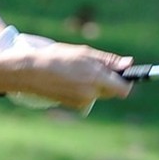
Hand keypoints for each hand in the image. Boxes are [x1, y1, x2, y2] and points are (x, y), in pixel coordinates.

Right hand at [0, 26, 132, 113]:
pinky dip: (83, 90)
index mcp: (95, 77)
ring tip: (76, 72)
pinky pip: (86, 98)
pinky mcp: (73, 106)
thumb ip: (108, 60)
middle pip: (112, 92)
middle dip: (108, 81)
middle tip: (93, 68)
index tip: (123, 74)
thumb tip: (129, 64)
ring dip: (94, 85)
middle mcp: (91, 93)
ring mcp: (81, 102)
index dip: (126, 81)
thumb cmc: (56, 58)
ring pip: (98, 94)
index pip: (124, 88)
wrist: (29, 72)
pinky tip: (69, 80)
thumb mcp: (84, 53)